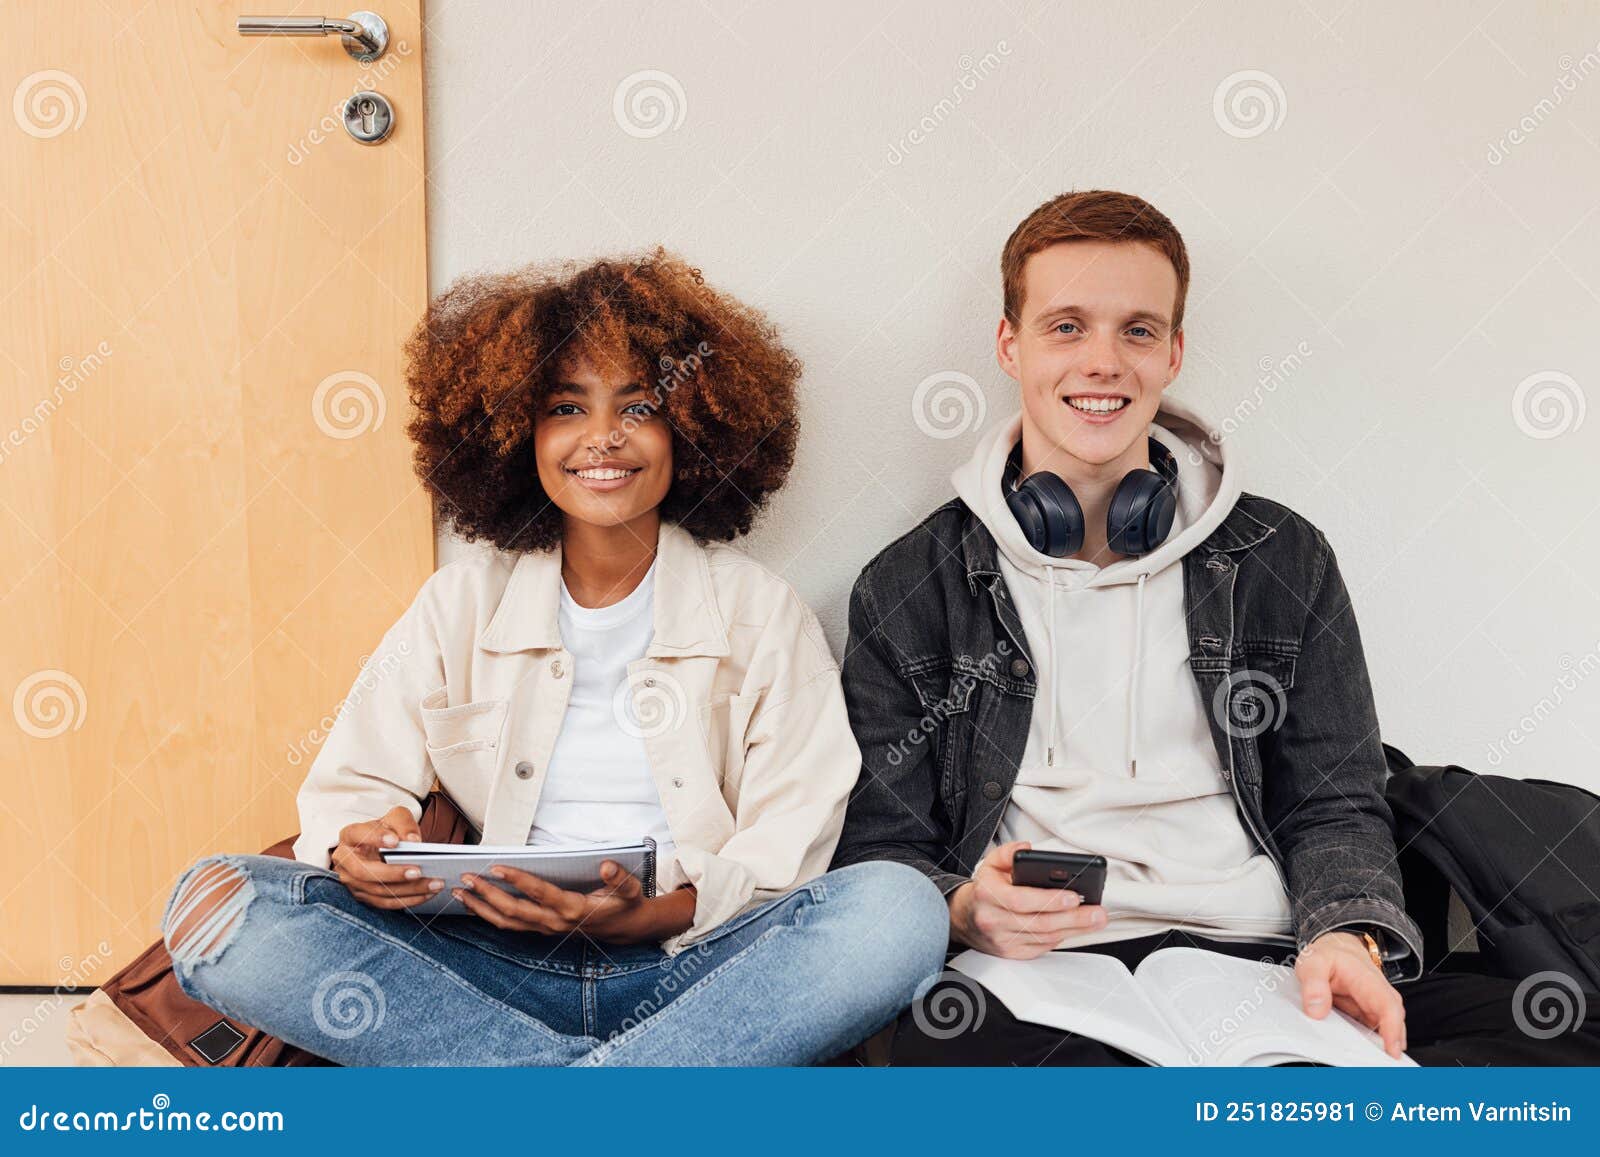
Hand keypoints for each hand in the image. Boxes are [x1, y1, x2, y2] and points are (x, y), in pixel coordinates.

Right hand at [330, 805, 443, 909]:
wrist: (382, 847)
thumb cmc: (388, 830)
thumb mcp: (396, 818)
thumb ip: (404, 823)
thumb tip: (413, 841)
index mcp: (350, 835)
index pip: (357, 834)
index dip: (375, 838)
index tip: (395, 841)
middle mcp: (346, 861)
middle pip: (364, 872)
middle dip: (393, 873)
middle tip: (419, 871)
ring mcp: (352, 882)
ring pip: (378, 890)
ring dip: (408, 890)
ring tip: (434, 883)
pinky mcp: (365, 897)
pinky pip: (386, 903)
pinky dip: (409, 899)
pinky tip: (428, 893)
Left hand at [455, 860, 690, 944]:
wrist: (624, 928)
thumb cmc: (624, 904)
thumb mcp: (629, 889)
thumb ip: (619, 878)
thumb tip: (606, 866)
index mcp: (572, 909)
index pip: (539, 893)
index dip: (518, 880)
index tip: (497, 867)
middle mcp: (554, 921)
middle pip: (513, 910)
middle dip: (487, 894)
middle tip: (467, 877)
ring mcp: (545, 928)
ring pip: (506, 922)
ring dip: (481, 907)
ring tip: (460, 892)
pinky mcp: (540, 929)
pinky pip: (509, 925)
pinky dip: (488, 915)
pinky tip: (473, 904)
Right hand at [948, 841, 1107, 958]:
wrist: (964, 918)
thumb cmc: (984, 890)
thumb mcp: (990, 864)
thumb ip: (1008, 852)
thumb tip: (1026, 848)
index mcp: (988, 896)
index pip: (1021, 901)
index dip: (1049, 900)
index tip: (1073, 896)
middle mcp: (994, 921)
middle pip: (1039, 923)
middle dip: (1073, 918)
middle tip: (1097, 912)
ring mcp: (1003, 941)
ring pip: (1044, 938)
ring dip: (1074, 929)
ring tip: (1095, 919)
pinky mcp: (1012, 953)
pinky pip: (1042, 947)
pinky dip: (1061, 937)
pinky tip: (1076, 928)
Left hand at [1296, 931, 1406, 1057]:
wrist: (1337, 947)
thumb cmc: (1330, 953)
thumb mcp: (1313, 961)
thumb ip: (1313, 984)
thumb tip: (1316, 1010)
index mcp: (1368, 980)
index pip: (1388, 1007)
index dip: (1392, 1031)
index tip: (1391, 1050)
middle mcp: (1378, 995)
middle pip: (1393, 1025)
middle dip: (1390, 1047)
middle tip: (1380, 1069)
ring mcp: (1375, 1007)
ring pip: (1384, 1032)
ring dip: (1379, 1049)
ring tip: (1367, 1067)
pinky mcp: (1368, 1015)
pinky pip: (1371, 1033)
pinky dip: (1368, 1046)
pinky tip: (1358, 1057)